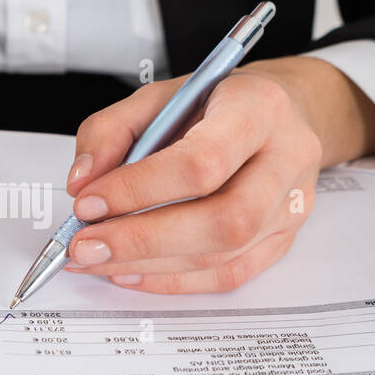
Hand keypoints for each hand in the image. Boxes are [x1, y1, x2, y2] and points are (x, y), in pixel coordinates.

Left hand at [62, 56, 374, 292]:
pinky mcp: (283, 240)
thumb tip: (82, 182)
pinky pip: (230, 274)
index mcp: (257, 108)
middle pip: (224, 219)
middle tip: (86, 246)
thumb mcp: (159, 95)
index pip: (203, 160)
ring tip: (98, 259)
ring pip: (225, 254)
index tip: (89, 202)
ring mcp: (291, 205)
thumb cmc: (217, 104)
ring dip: (150, 264)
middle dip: (144, 239)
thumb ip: (111, 131)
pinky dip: (174, 279)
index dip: (140, 188)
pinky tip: (133, 271)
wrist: (280, 113)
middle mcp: (287, 158)